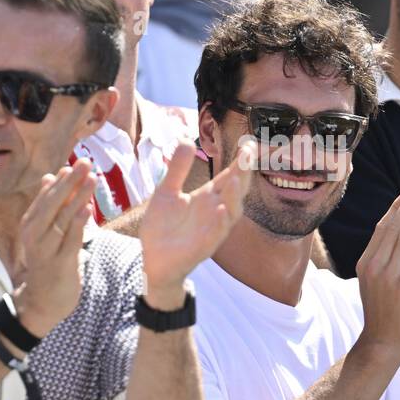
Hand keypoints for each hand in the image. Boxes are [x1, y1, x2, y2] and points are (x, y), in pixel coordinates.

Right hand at [11, 162, 97, 338]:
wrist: (42, 300)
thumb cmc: (46, 261)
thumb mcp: (42, 232)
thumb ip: (47, 205)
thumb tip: (49, 177)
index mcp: (31, 224)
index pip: (46, 197)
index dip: (61, 180)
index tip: (74, 163)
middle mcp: (35, 234)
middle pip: (53, 203)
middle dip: (70, 182)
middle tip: (85, 162)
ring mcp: (46, 249)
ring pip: (63, 219)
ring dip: (78, 197)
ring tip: (92, 178)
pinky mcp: (59, 264)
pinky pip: (70, 240)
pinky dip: (79, 224)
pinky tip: (88, 209)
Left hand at [140, 139, 254, 306]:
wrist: (151, 259)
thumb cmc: (163, 227)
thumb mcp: (166, 192)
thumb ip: (177, 168)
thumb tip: (186, 139)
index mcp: (208, 197)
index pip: (229, 175)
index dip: (240, 161)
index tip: (248, 142)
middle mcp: (215, 211)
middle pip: (236, 190)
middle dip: (243, 172)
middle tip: (248, 153)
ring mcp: (211, 229)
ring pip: (231, 212)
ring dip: (235, 197)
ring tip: (236, 179)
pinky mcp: (203, 247)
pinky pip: (216, 235)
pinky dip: (220, 223)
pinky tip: (221, 210)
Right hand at [355, 180, 399, 365]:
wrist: (382, 344)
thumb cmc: (383, 314)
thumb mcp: (375, 283)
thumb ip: (383, 262)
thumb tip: (393, 241)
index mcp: (366, 262)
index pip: (383, 227)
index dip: (397, 207)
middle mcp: (374, 265)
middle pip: (392, 226)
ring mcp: (387, 275)